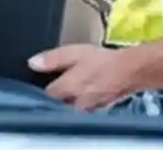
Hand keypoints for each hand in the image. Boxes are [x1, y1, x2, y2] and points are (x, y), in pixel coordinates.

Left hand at [29, 44, 148, 110]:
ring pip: (73, 107)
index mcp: (65, 90)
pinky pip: (86, 107)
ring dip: (71, 99)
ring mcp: (87, 109)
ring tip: (75, 87)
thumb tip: (32, 63)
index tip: (44, 80)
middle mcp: (74, 104)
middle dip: (58, 97)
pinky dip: (85, 100)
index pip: (47, 94)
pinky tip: (89, 90)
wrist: (131, 71)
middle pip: (59, 104)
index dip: (45, 86)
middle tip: (59, 84)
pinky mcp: (100, 109)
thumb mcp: (74, 53)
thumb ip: (53, 59)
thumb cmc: (101, 60)